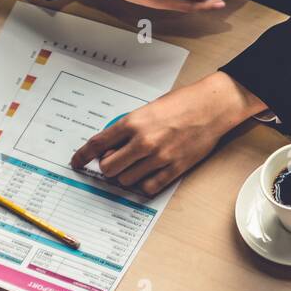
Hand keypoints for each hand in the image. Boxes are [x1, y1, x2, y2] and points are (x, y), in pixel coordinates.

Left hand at [71, 72, 263, 194]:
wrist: (212, 107)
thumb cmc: (182, 103)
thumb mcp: (148, 109)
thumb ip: (128, 128)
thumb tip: (111, 147)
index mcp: (133, 122)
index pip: (97, 144)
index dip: (83, 156)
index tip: (77, 162)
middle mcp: (143, 141)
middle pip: (108, 168)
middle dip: (108, 167)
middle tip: (116, 162)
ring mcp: (159, 157)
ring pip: (126, 180)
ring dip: (127, 175)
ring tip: (137, 165)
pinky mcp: (175, 168)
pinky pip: (148, 187)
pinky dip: (144, 184)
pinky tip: (149, 174)